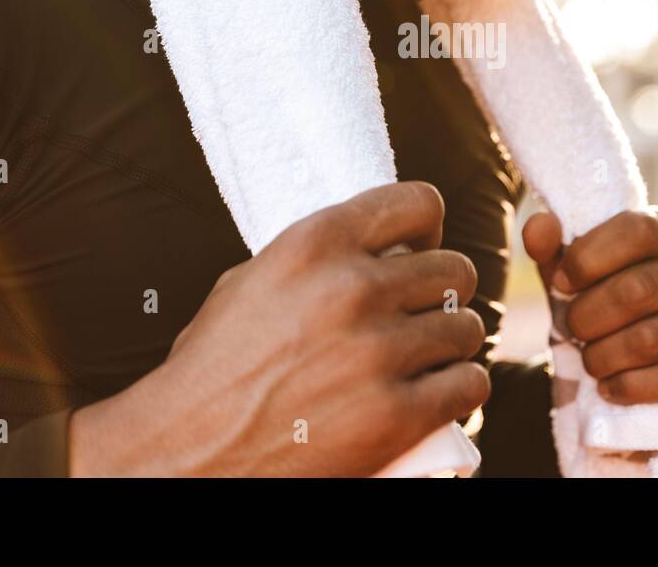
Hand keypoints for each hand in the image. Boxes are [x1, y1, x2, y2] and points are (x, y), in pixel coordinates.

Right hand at [70, 181, 489, 475]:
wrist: (188, 454)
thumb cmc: (214, 371)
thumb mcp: (251, 283)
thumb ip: (317, 258)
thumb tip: (378, 249)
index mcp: (315, 244)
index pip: (418, 203)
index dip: (428, 228)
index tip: (420, 251)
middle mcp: (352, 288)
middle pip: (454, 268)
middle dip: (444, 293)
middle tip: (424, 314)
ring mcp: (378, 353)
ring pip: (467, 327)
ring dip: (453, 344)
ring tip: (429, 358)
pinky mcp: (396, 415)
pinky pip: (469, 384)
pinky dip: (460, 390)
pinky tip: (438, 394)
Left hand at [523, 207, 657, 424]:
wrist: (646, 381)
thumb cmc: (609, 314)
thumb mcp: (577, 280)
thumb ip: (554, 249)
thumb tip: (540, 225)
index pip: (637, 228)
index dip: (588, 257)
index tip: (560, 283)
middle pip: (639, 288)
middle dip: (589, 316)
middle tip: (573, 331)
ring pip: (655, 337)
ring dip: (606, 356)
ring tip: (591, 363)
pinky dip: (636, 386)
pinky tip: (613, 389)